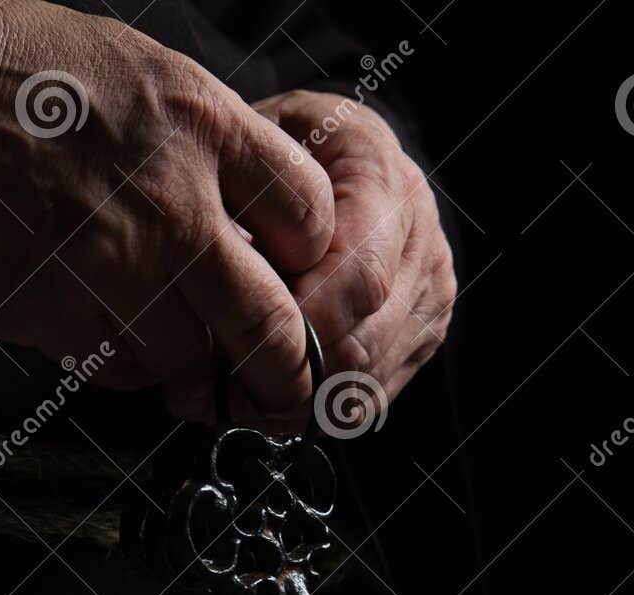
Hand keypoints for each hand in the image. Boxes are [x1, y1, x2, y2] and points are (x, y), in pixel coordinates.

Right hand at [0, 0, 334, 411]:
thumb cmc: (13, 72)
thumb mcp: (138, 70)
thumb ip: (205, 140)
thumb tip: (252, 207)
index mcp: (203, 126)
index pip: (310, 215)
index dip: (312, 256)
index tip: (295, 273)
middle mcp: (174, 203)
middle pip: (271, 320)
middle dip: (286, 365)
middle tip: (284, 381)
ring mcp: (115, 266)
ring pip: (190, 358)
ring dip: (186, 361)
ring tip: (164, 337)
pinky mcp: (56, 312)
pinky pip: (118, 368)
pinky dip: (122, 363)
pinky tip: (103, 327)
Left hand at [240, 90, 456, 424]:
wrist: (320, 151)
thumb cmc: (270, 148)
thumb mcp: (246, 144)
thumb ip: (244, 203)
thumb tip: (227, 279)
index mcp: (383, 177)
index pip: (357, 277)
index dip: (295, 326)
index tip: (226, 347)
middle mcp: (420, 237)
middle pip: (362, 341)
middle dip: (282, 377)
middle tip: (205, 389)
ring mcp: (428, 291)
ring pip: (364, 380)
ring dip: (289, 403)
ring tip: (220, 398)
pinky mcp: (420, 332)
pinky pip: (368, 397)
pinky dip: (311, 411)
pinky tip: (258, 404)